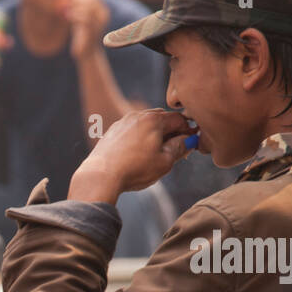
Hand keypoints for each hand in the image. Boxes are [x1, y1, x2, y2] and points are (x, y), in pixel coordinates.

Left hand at [58, 0, 109, 59]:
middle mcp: (104, 16)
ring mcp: (100, 24)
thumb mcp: (80, 18)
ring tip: (66, 13)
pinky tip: (67, 17)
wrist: (86, 53)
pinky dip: (75, 16)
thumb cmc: (82, 35)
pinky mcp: (93, 32)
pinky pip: (85, 20)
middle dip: (77, 0)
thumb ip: (78, 7)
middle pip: (92, 1)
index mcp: (103, 11)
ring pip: (89, 8)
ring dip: (75, 8)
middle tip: (65, 4)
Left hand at [68, 108, 193, 202]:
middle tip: (176, 149)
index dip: (188, 131)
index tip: (190, 144)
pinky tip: (139, 154)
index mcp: (154, 119)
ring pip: (146, 124)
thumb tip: (188, 140)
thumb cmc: (134, 169)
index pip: (179, 119)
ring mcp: (123, 122)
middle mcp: (138, 115)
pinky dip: (140, 138)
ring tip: (157, 153)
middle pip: (162, 118)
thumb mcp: (164, 162)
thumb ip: (180, 148)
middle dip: (172, 131)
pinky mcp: (111, 132)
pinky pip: (132, 131)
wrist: (100, 176)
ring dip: (155, 134)